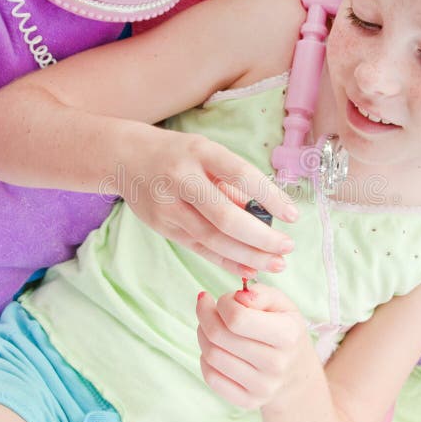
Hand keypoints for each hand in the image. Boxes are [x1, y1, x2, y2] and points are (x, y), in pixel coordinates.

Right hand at [115, 125, 297, 277]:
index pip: (241, 175)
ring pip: (212, 239)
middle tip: (287, 248)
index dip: (269, 197)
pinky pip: (199, 249)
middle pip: (225, 217)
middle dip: (260, 238)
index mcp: (200, 152)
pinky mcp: (163, 227)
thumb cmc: (180, 155)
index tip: (293, 215)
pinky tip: (249, 268)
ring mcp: (168, 206)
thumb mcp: (208, 155)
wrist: (127, 158)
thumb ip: (233, 184)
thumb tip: (267, 217)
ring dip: (248, 256)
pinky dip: (226, 261)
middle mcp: (181, 179)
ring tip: (276, 263)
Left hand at [195, 283, 311, 409]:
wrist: (296, 372)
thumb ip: (261, 294)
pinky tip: (214, 348)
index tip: (226, 300)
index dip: (224, 303)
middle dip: (206, 315)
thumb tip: (239, 297)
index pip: (237, 318)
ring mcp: (263, 387)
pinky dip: (205, 359)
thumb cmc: (284, 330)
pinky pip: (211, 378)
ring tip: (209, 326)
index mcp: (287, 335)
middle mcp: (277, 364)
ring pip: (211, 356)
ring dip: (202, 334)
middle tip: (207, 307)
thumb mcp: (281, 304)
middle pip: (219, 336)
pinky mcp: (249, 401)